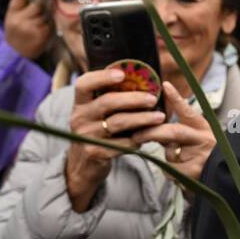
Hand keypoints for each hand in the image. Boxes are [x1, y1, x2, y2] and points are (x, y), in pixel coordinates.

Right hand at [4, 0, 51, 59]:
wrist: (15, 53)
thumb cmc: (15, 31)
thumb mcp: (12, 16)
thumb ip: (21, 3)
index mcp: (12, 13)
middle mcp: (20, 20)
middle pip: (38, 5)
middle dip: (44, 2)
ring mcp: (31, 28)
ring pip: (46, 14)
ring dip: (49, 14)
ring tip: (43, 19)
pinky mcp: (41, 35)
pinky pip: (51, 23)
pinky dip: (51, 24)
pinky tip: (46, 28)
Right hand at [64, 68, 164, 211]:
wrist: (82, 164)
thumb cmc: (98, 131)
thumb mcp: (96, 114)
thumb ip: (112, 99)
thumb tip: (144, 81)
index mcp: (80, 103)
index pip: (84, 84)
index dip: (102, 76)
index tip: (123, 74)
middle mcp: (79, 118)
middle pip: (107, 102)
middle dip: (133, 99)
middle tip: (153, 98)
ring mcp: (86, 136)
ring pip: (118, 123)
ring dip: (142, 119)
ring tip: (160, 117)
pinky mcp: (95, 153)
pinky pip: (122, 144)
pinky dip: (137, 139)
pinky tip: (149, 136)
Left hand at [129, 81, 217, 186]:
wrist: (223, 174)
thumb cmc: (204, 154)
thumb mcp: (195, 138)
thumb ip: (176, 133)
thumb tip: (152, 131)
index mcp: (202, 126)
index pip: (188, 110)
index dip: (176, 98)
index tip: (165, 85)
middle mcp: (203, 138)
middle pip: (174, 131)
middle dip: (152, 133)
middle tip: (137, 135)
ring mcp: (200, 155)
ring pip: (169, 153)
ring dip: (166, 157)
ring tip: (179, 161)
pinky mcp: (194, 171)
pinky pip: (170, 170)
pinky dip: (170, 172)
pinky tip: (182, 173)